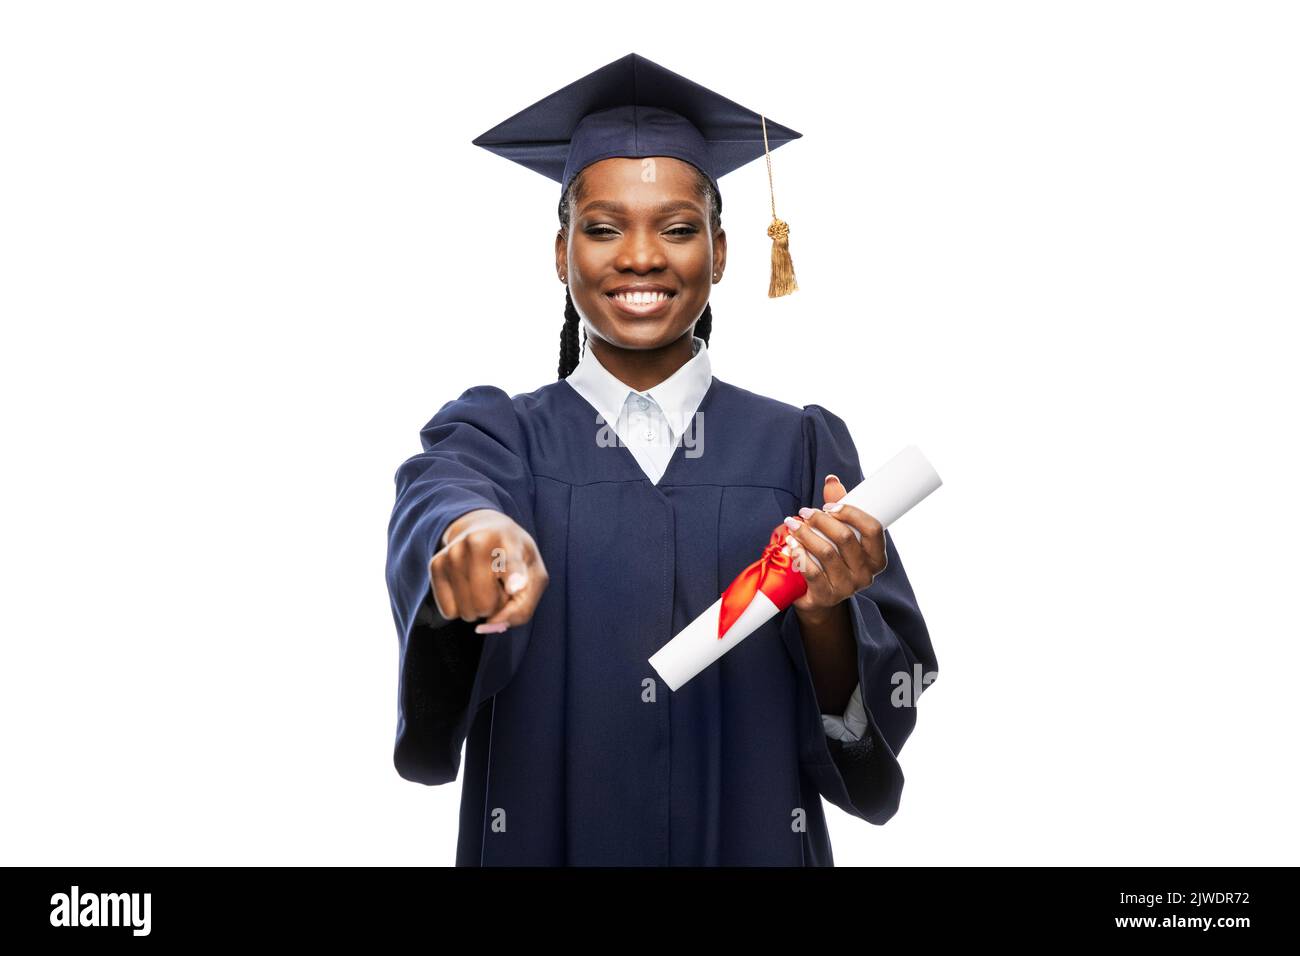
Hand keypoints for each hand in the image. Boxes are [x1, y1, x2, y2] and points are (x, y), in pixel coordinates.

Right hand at [429, 509, 548, 634]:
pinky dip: (461, 607)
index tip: (516, 587)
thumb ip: (523, 607)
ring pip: (466, 612)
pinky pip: (448, 612)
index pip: (511, 563)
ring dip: (479, 607)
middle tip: (499, 586)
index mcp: (509, 541)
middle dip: (496, 606)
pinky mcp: (435, 564)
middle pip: (485, 605)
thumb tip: (491, 625)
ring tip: (485, 583)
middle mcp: (476, 542)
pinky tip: (468, 585)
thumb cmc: (514, 557)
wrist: (482, 527)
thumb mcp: (534, 575)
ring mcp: (452, 553)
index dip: (514, 577)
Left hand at [783, 475, 886, 617]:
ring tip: (792, 524)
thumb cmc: (831, 560)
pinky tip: (791, 543)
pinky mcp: (826, 596)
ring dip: (806, 534)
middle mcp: (865, 574)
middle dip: (822, 520)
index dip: (851, 512)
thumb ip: (838, 509)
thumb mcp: (838, 536)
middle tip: (804, 511)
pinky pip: (812, 572)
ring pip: (827, 553)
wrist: (818, 596)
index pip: (873, 529)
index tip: (829, 505)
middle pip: (846, 538)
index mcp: (876, 558)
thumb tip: (831, 479)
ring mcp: (847, 588)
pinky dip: (799, 554)